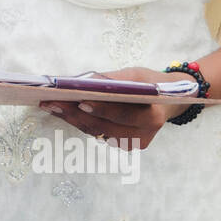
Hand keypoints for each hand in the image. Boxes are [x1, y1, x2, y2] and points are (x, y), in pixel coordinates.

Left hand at [37, 67, 196, 149]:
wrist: (170, 99)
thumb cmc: (150, 82)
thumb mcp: (134, 75)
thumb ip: (111, 80)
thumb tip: (80, 82)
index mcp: (153, 116)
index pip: (123, 114)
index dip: (101, 109)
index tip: (78, 100)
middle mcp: (144, 135)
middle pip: (104, 126)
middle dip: (75, 114)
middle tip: (51, 102)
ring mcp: (134, 144)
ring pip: (97, 132)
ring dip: (72, 118)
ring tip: (52, 105)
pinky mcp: (126, 146)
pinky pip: (99, 133)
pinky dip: (82, 122)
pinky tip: (64, 112)